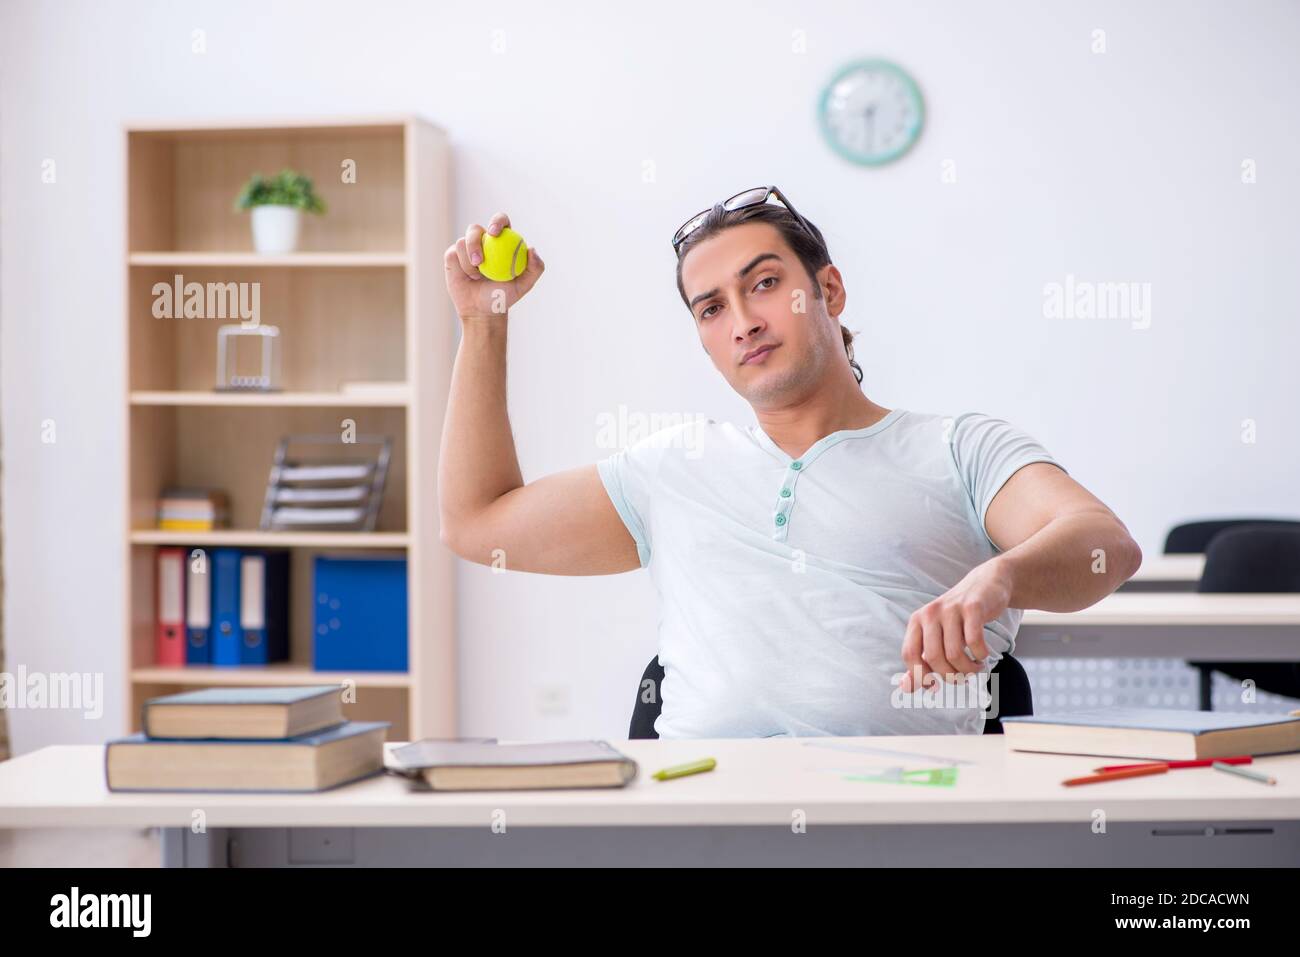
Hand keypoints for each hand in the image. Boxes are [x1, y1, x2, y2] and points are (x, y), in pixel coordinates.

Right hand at [443, 212, 544, 320]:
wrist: (482, 309)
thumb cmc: (504, 296)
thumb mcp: (523, 285)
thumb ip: (535, 268)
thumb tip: (532, 249)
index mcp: (501, 240)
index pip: (500, 222)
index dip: (497, 221)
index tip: (495, 232)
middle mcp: (482, 241)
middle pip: (475, 229)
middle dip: (475, 239)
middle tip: (479, 259)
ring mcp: (466, 248)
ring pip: (463, 242)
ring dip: (470, 262)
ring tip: (477, 277)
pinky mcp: (452, 255)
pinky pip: (453, 253)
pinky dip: (462, 266)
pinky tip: (468, 277)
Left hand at [899, 559, 1012, 692]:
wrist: (986, 584)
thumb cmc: (959, 617)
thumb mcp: (936, 635)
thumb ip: (921, 661)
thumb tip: (905, 688)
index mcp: (917, 621)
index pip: (909, 654)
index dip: (920, 675)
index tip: (934, 687)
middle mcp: (930, 613)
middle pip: (933, 658)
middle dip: (949, 676)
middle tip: (962, 678)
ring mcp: (951, 609)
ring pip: (954, 653)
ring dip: (968, 668)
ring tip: (975, 667)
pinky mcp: (973, 607)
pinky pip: (974, 641)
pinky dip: (980, 655)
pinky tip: (983, 655)